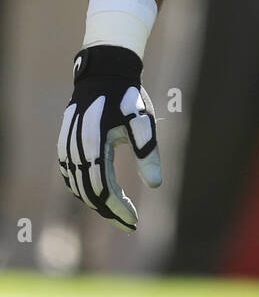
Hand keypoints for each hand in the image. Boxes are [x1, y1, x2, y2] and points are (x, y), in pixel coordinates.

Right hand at [58, 46, 161, 229]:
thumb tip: (156, 185)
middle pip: (88, 193)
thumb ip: (148, 152)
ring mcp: (66, 147)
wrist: (104, 73)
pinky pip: (70, 175)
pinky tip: (100, 195)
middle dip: (109, 212)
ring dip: (96, 203)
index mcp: (94, 144)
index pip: (103, 189)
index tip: (134, 221)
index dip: (117, 209)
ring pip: (76, 187)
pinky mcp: (64, 144)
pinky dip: (83, 190)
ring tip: (118, 212)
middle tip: (129, 223)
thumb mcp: (143, 121)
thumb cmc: (127, 97)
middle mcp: (75, 149)